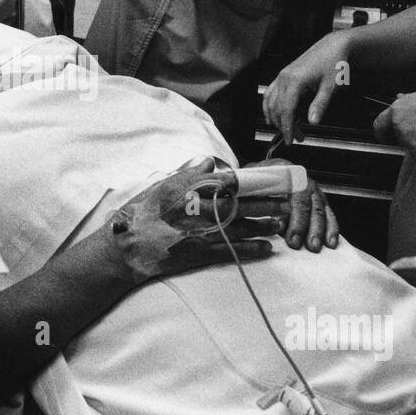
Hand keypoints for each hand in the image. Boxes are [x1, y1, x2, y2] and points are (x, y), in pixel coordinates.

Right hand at [107, 158, 277, 280]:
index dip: (252, 182)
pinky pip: (231, 251)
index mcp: (192, 190)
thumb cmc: (143, 213)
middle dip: (266, 204)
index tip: (269, 180)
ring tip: (281, 223)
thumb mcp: (162, 185)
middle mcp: (200, 210)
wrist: (128, 245)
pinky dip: (250, 249)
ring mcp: (202, 233)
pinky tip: (266, 249)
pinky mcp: (201, 253)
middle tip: (287, 202)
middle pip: (241, 205)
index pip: (229, 183)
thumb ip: (188, 173)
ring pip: (241, 228)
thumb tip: (209, 161)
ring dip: (263, 226)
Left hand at [243, 159, 339, 251]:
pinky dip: (332, 229)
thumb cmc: (258, 181)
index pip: (290, 192)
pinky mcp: (320, 202)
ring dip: (318, 230)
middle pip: (306, 203)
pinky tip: (330, 242)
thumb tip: (247, 207)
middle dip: (302, 225)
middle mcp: (303, 180)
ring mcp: (314, 191)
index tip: (280, 228)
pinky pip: (329, 215)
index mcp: (286, 171)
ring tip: (313, 247)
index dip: (287, 212)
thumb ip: (250, 192)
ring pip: (320, 210)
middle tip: (296, 243)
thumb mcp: (250, 182)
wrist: (265, 176)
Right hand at [263, 32, 350, 145]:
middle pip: (276, 108)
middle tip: (296, 137)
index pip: (286, 110)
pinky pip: (270, 93)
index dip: (287, 127)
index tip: (291, 140)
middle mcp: (284, 78)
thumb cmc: (333, 62)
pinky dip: (269, 106)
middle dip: (284, 126)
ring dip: (275, 118)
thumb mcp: (330, 86)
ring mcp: (281, 76)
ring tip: (286, 129)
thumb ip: (320, 105)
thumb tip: (313, 122)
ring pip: (270, 102)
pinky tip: (272, 114)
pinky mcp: (283, 75)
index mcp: (294, 81)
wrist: (333, 46)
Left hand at [372, 87, 415, 151]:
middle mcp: (396, 121)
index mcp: (396, 108)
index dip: (379, 133)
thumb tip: (398, 96)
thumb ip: (406, 100)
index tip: (382, 138)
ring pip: (407, 145)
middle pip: (395, 136)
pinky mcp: (413, 145)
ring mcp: (403, 134)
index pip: (378, 123)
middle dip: (404, 138)